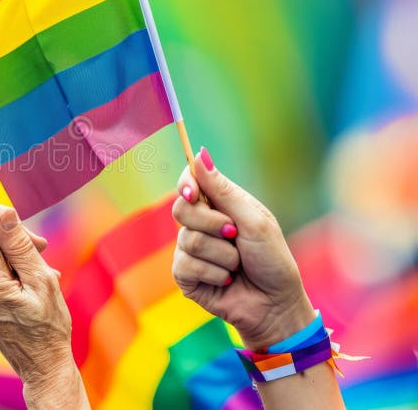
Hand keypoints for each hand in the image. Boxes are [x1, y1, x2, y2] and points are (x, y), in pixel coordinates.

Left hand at [0, 205, 88, 409]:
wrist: (42, 366)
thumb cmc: (48, 326)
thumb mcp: (41, 280)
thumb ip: (19, 246)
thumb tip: (3, 213)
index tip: (20, 223)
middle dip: (12, 240)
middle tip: (42, 249)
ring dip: (15, 258)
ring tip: (40, 276)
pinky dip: (9, 272)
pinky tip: (28, 287)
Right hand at [172, 147, 314, 350]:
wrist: (276, 304)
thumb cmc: (272, 260)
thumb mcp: (253, 220)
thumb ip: (223, 190)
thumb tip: (199, 154)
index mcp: (219, 205)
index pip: (190, 182)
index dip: (186, 184)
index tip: (193, 192)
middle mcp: (202, 224)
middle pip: (182, 208)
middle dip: (211, 223)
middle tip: (234, 234)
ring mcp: (191, 250)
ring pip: (187, 239)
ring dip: (221, 254)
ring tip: (237, 265)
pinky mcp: (185, 275)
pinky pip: (186, 265)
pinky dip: (213, 273)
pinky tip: (226, 280)